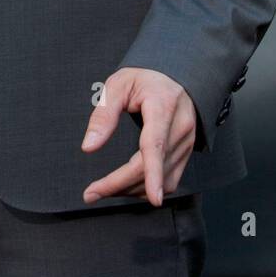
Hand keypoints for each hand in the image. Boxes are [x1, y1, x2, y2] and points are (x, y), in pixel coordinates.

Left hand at [80, 67, 196, 205]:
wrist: (175, 77)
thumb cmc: (144, 79)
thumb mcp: (118, 85)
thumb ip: (103, 115)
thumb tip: (88, 147)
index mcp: (163, 106)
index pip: (157, 144)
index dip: (154, 174)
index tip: (154, 199)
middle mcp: (180, 128)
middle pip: (151, 167)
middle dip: (120, 185)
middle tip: (91, 193)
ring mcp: (186, 143)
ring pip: (161, 180)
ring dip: (131, 189)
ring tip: (103, 187)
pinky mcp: (186, 154)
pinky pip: (169, 180)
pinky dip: (146, 187)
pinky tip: (126, 184)